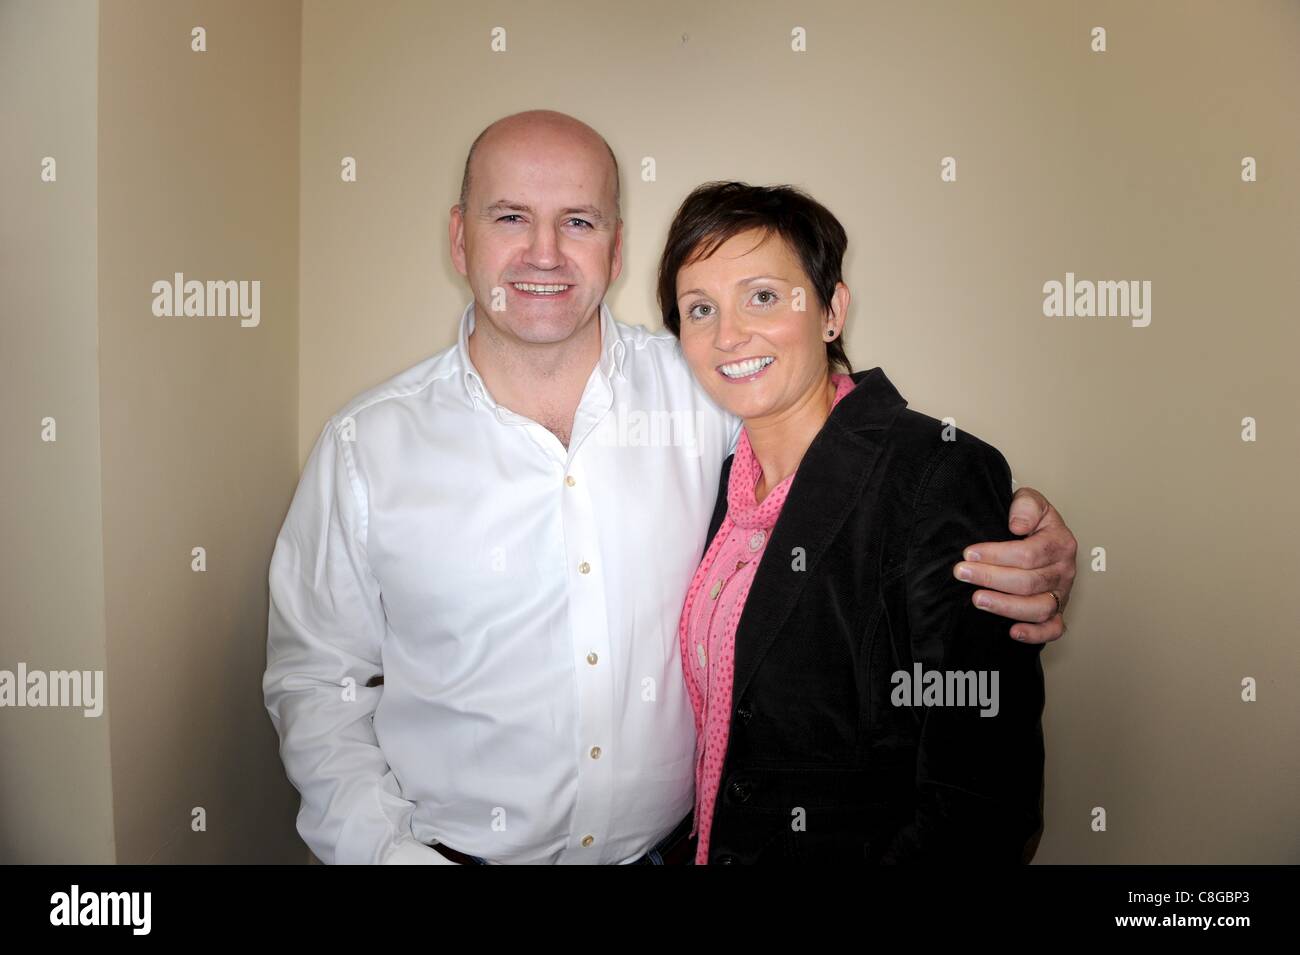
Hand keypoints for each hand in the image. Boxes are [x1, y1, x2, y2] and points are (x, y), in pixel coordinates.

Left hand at [951, 486, 1076, 643]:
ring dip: (1006, 606)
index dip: (997, 555)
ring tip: (978, 600)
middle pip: (1029, 582)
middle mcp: (1064, 570)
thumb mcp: (1029, 500)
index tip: (969, 553)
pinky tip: (1011, 632)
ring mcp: (1061, 593)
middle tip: (963, 574)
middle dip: (991, 578)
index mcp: (1060, 543)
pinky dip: (1035, 634)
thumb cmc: (1030, 518)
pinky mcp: (1056, 611)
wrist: (1038, 531)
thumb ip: (1025, 505)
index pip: (1029, 554)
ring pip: (1039, 608)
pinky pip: (1053, 629)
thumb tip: (1017, 525)